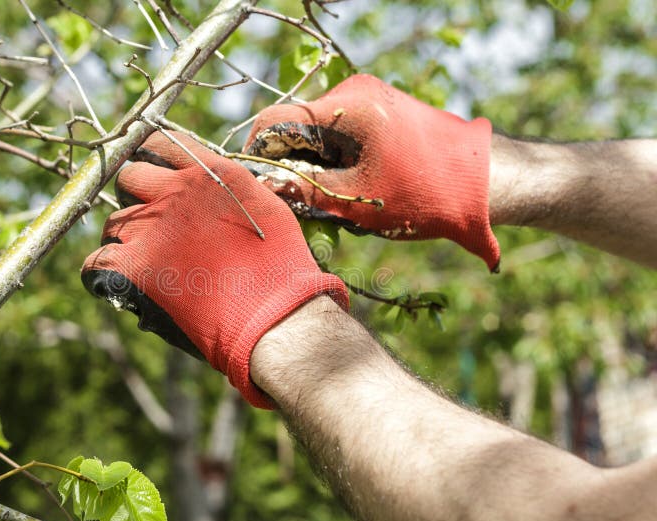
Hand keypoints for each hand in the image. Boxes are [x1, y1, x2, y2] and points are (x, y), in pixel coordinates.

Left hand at [81, 132, 348, 407]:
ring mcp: (150, 230)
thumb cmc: (281, 270)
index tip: (152, 177)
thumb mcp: (266, 208)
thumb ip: (228, 191)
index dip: (151, 160)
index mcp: (210, 173)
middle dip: (135, 198)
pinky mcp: (133, 269)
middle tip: (150, 225)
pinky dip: (102, 273)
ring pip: (113, 223)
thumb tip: (207, 191)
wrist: (274, 315)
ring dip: (123, 240)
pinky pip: (95, 263)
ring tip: (145, 263)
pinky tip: (120, 284)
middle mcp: (175, 192)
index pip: (160, 144)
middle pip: (128, 178)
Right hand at [245, 74, 499, 270]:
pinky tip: (358, 192)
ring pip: (321, 137)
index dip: (258, 153)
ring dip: (319, 170)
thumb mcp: (359, 198)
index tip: (255, 184)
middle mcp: (355, 94)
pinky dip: (340, 165)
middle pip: (299, 129)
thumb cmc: (426, 191)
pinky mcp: (383, 116)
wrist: (489, 184)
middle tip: (302, 204)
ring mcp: (371, 103)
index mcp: (346, 106)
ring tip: (339, 202)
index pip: (277, 120)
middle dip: (294, 167)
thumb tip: (266, 187)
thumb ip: (307, 190)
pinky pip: (344, 138)